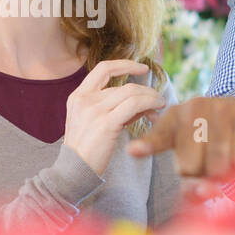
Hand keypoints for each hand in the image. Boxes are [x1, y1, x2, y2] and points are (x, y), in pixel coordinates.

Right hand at [64, 59, 167, 176]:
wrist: (74, 170)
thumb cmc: (86, 150)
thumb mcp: (92, 122)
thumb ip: (113, 108)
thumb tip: (142, 102)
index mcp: (78, 96)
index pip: (103, 69)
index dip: (125, 64)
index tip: (142, 68)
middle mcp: (85, 99)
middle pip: (123, 86)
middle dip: (145, 92)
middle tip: (157, 101)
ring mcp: (94, 110)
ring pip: (131, 93)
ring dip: (151, 97)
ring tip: (160, 105)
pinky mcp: (106, 123)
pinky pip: (134, 105)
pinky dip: (149, 103)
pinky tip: (156, 110)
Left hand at [127, 86, 234, 178]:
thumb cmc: (225, 145)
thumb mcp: (201, 159)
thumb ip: (192, 183)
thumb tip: (204, 192)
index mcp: (177, 116)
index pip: (161, 137)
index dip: (148, 145)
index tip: (133, 151)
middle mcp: (197, 107)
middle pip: (191, 166)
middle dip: (205, 175)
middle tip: (217, 163)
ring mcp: (224, 108)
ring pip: (219, 165)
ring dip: (230, 172)